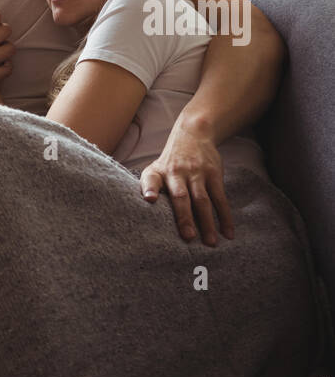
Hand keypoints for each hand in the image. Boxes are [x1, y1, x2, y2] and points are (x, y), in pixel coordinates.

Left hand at [138, 120, 235, 246]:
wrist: (193, 134)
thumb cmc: (171, 162)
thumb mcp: (156, 170)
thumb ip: (151, 189)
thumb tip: (148, 214)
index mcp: (159, 173)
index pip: (151, 179)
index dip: (149, 189)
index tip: (150, 199)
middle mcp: (177, 172)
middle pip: (180, 196)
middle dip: (184, 217)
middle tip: (189, 238)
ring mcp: (197, 173)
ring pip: (203, 200)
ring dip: (207, 222)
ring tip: (210, 242)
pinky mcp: (214, 174)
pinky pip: (220, 198)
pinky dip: (225, 217)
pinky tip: (228, 233)